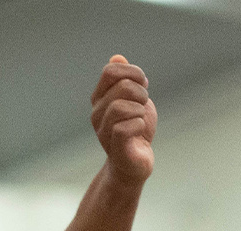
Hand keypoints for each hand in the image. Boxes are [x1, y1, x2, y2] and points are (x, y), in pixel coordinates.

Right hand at [90, 55, 156, 183]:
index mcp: (100, 98)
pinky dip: (140, 125)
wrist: (135, 163)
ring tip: (141, 119)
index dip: (133, 73)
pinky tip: (140, 132)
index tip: (143, 85)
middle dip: (142, 93)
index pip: (111, 71)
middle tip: (143, 106)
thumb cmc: (135, 131)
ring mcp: (103, 131)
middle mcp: (96, 113)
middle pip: (122, 87)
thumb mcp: (134, 99)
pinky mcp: (114, 147)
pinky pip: (125, 127)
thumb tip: (117, 57)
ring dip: (140, 110)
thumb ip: (126, 79)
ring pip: (121, 106)